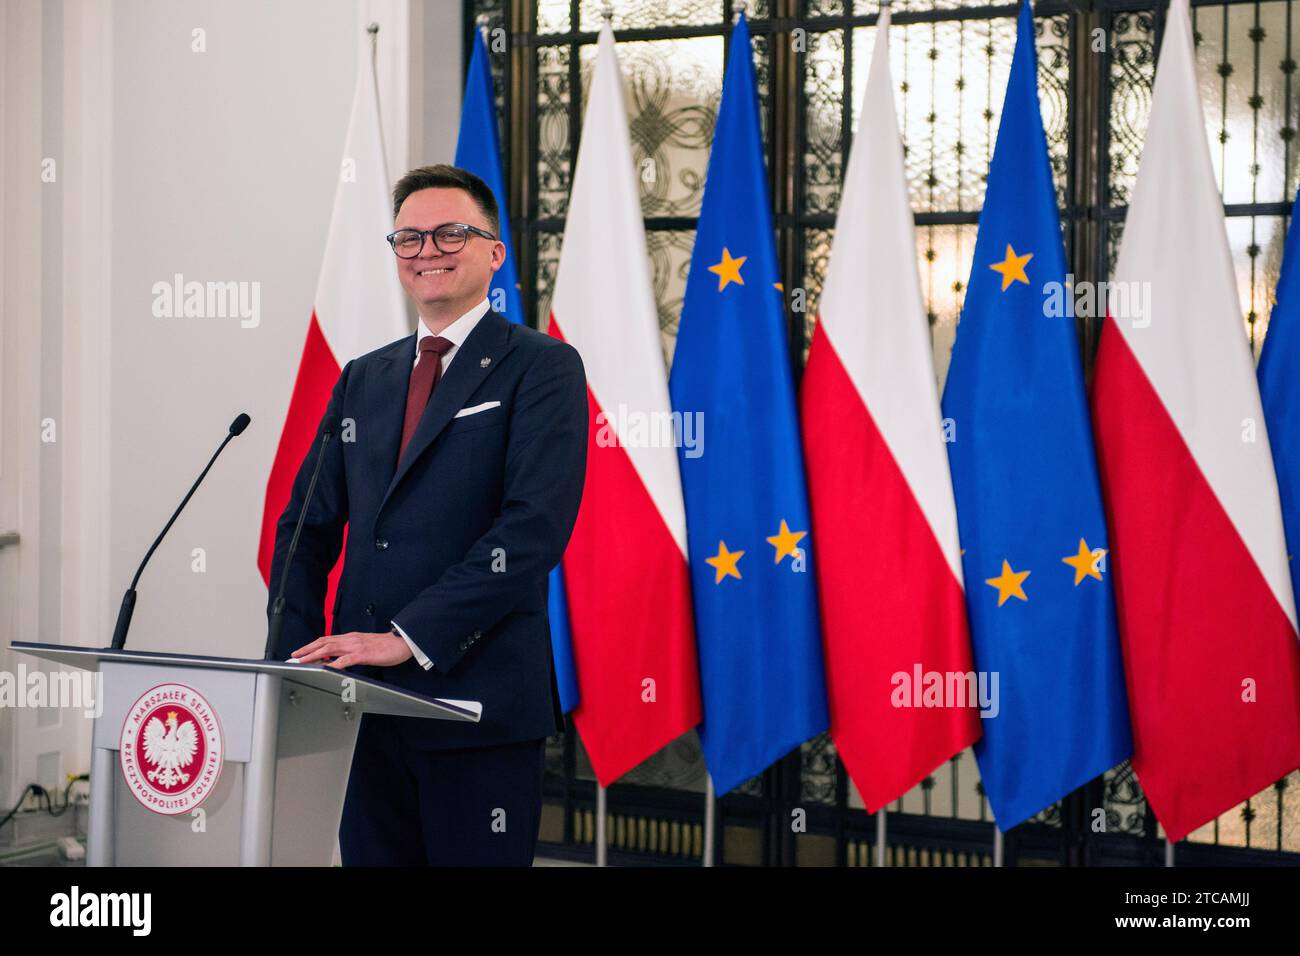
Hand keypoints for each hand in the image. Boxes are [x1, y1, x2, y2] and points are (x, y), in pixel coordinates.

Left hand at [291, 632, 413, 668]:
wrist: (402, 642)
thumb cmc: (387, 646)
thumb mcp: (366, 646)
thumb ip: (352, 650)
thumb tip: (340, 659)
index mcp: (351, 638)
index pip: (327, 640)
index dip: (312, 645)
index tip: (301, 652)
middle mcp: (350, 639)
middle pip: (323, 642)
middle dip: (307, 649)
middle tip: (294, 656)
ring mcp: (355, 646)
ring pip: (329, 649)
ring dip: (313, 655)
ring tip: (302, 661)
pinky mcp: (362, 654)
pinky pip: (344, 659)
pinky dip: (332, 664)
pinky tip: (325, 669)